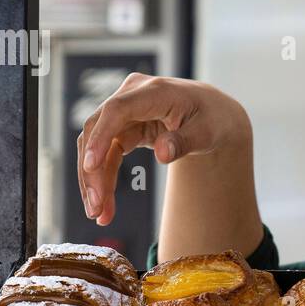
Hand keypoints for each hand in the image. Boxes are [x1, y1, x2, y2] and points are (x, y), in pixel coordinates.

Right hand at [76, 73, 241, 225]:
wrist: (214, 115)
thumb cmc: (212, 119)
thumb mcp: (207, 131)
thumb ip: (184, 141)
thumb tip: (162, 154)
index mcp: (153, 92)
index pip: (117, 111)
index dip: (100, 137)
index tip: (90, 165)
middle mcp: (131, 97)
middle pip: (98, 130)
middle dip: (92, 170)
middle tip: (96, 206)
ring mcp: (124, 112)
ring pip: (96, 146)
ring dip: (93, 180)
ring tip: (98, 213)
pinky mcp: (123, 128)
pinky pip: (106, 155)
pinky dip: (103, 180)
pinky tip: (105, 205)